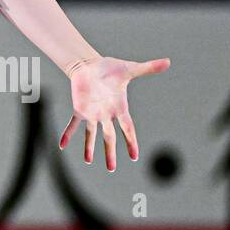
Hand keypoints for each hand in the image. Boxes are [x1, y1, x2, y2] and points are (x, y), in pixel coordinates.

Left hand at [59, 56, 170, 171]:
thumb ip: (148, 68)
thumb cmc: (111, 67)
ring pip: (91, 134)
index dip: (131, 142)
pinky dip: (68, 134)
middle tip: (111, 169)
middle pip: (109, 137)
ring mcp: (93, 113)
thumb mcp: (130, 69)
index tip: (134, 156)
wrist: (90, 63)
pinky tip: (62, 144)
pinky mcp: (80, 109)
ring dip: (89, 147)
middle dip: (110, 153)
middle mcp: (106, 114)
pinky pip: (73, 124)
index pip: (127, 129)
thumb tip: (168, 61)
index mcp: (120, 109)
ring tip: (89, 161)